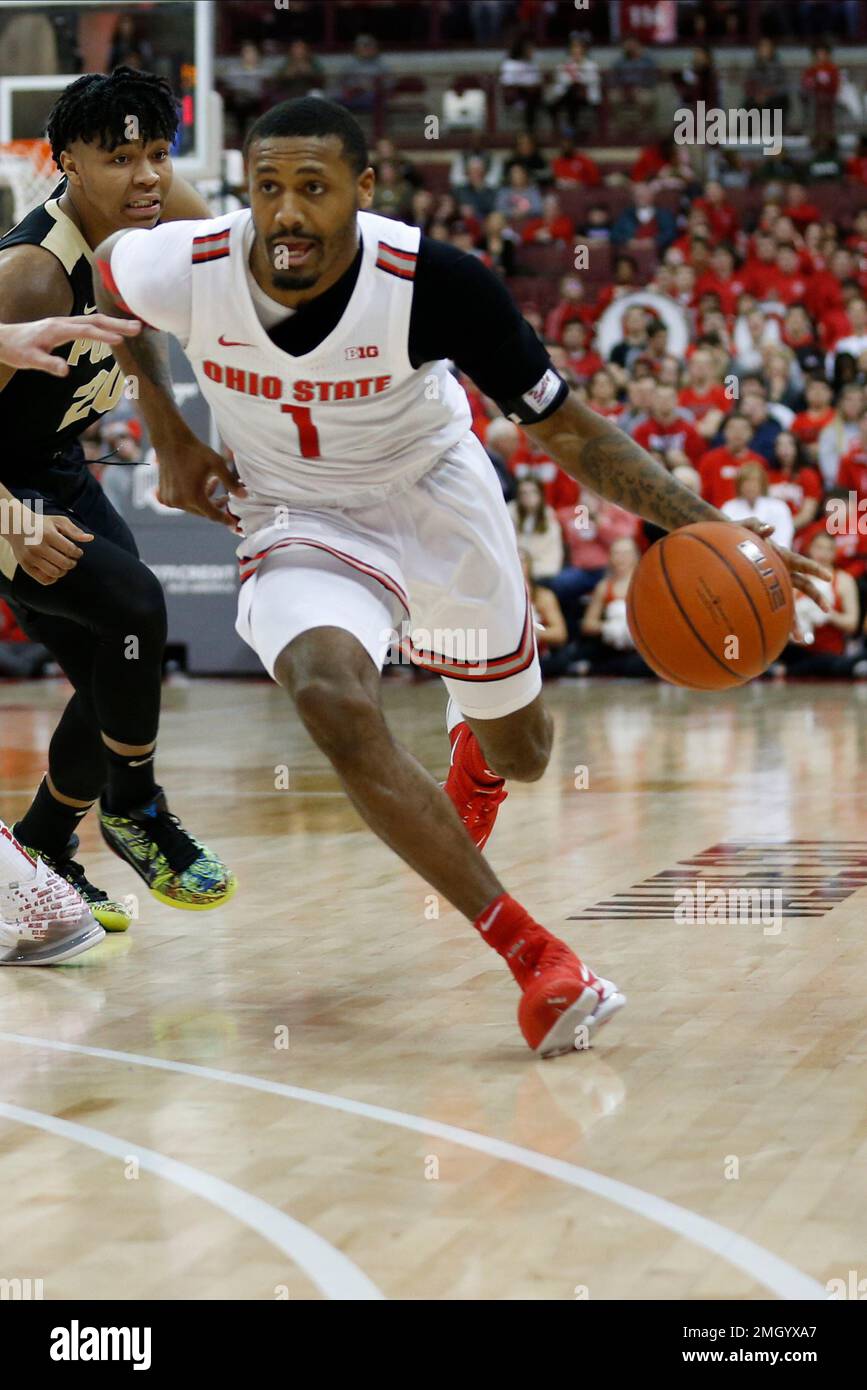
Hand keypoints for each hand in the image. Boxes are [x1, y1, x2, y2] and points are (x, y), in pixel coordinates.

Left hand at [0, 316, 140, 375]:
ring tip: (135, 328)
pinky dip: (105, 325)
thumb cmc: (17, 350)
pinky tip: (115, 330)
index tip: (121, 341)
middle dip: (117, 324)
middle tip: (138, 328)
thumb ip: (48, 364)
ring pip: (94, 320)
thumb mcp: (30, 360)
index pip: (85, 331)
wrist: (4, 338)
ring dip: (114, 323)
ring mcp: (65, 323)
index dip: (103, 336)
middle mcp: (63, 322)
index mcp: (57, 329)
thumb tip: (66, 371)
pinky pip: (90, 323)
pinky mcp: (66, 326)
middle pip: (95, 321)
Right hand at [8, 510, 92, 584]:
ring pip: (55, 573)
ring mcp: (30, 557)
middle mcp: (38, 547)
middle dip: (72, 563)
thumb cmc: (42, 524)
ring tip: (63, 564)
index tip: (77, 552)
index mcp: (48, 535)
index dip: (78, 553)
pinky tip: (54, 569)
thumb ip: (74, 531)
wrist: (16, 525)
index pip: (71, 550)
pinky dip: (53, 578)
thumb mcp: (58, 521)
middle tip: (71, 559)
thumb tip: (90, 538)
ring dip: (64, 571)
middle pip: (64, 564)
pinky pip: (44, 580)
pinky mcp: (25, 566)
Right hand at [155, 437, 246, 527]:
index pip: (213, 515)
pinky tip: (198, 484)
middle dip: (216, 506)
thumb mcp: (217, 464)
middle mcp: (180, 502)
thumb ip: (230, 482)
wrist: (171, 442)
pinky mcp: (164, 497)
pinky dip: (192, 497)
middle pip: (203, 512)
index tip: (234, 523)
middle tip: (226, 497)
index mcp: (194, 497)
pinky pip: (182, 503)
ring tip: (214, 482)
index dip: (225, 519)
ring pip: (193, 507)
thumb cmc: (195, 451)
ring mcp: (170, 500)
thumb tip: (245, 496)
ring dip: (204, 499)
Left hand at [739, 517, 832, 640]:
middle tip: (827, 610)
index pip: (802, 563)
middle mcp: (782, 571)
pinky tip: (771, 637)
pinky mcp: (761, 592)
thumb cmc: (738, 533)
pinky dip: (772, 621)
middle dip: (816, 598)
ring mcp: (773, 583)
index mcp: (782, 556)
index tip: (828, 577)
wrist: (724, 544)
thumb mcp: (746, 527)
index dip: (815, 569)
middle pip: (803, 587)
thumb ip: (757, 526)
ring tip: (798, 639)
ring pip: (788, 603)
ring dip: (793, 621)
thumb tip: (769, 528)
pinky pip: (769, 607)